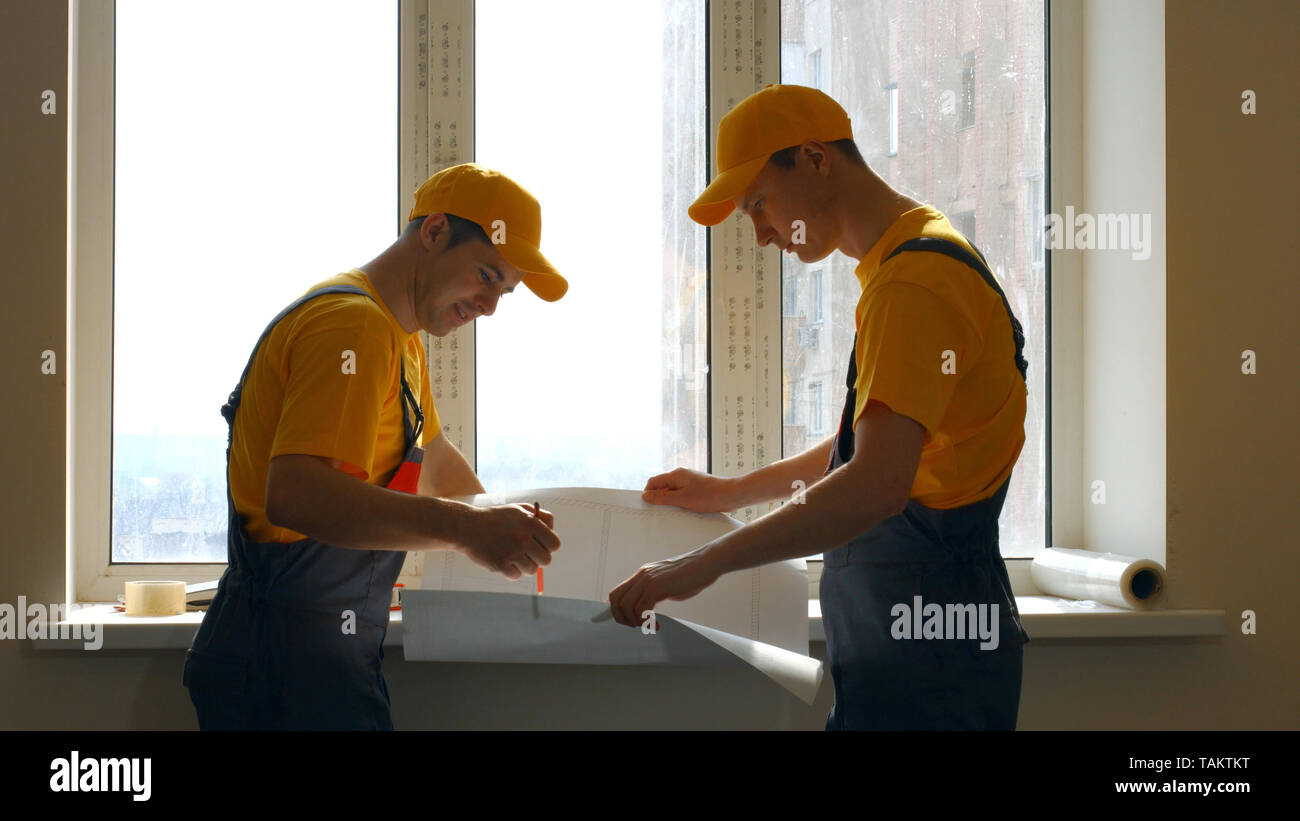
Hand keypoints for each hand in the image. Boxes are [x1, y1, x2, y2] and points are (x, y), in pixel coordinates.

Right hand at [458, 504, 558, 579]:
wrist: (467, 526)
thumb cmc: (494, 518)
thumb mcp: (518, 509)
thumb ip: (540, 516)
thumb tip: (553, 530)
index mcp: (531, 523)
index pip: (555, 544)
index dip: (548, 547)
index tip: (539, 546)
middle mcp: (523, 538)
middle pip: (546, 560)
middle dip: (538, 558)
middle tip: (526, 553)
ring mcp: (512, 552)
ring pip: (532, 570)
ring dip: (524, 565)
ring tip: (512, 555)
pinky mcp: (500, 564)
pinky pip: (516, 576)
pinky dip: (510, 571)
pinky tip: (502, 560)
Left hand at [607, 548, 721, 627]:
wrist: (706, 563)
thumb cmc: (692, 576)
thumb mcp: (667, 584)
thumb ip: (654, 593)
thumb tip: (644, 609)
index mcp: (642, 575)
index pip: (616, 592)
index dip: (614, 610)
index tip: (624, 622)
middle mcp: (641, 575)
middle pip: (615, 599)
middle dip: (621, 618)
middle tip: (636, 626)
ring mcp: (648, 580)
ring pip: (626, 605)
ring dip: (634, 621)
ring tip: (648, 625)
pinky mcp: (657, 586)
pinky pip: (642, 609)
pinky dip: (646, 621)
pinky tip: (657, 624)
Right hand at [641, 468, 735, 513]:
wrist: (731, 495)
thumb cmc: (709, 496)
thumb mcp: (682, 499)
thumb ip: (662, 498)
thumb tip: (645, 496)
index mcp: (676, 475)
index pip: (653, 481)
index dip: (648, 493)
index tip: (648, 506)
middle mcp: (681, 476)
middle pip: (662, 487)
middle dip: (659, 499)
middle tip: (660, 513)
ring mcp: (689, 482)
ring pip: (672, 492)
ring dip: (671, 502)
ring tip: (675, 512)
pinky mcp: (696, 489)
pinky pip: (682, 495)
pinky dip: (680, 503)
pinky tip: (684, 511)